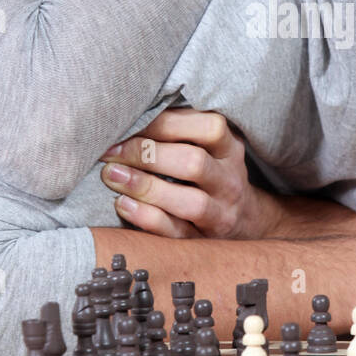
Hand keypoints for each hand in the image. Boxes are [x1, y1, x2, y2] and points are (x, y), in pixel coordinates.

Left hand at [99, 108, 270, 238]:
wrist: (243, 221)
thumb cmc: (209, 172)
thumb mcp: (207, 146)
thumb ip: (178, 130)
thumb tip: (129, 114)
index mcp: (229, 148)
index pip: (207, 128)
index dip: (164, 124)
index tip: (127, 122)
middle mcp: (229, 180)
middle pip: (194, 164)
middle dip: (148, 155)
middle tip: (111, 152)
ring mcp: (220, 213)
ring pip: (190, 202)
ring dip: (146, 187)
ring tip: (112, 176)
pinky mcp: (203, 241)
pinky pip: (177, 233)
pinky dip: (147, 218)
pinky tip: (122, 204)